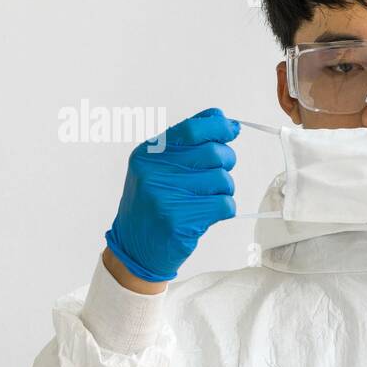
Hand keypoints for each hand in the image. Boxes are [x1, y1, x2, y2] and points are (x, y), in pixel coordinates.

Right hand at [104, 108, 238, 284]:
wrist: (134, 248)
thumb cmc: (153, 205)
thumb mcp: (158, 168)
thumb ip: (186, 143)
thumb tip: (220, 117)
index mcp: (148, 154)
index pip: (192, 129)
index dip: (218, 127)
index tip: (232, 129)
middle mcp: (154, 172)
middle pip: (213, 153)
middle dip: (225, 162)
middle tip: (216, 176)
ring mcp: (165, 196)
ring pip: (222, 179)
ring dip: (224, 190)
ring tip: (206, 199)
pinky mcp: (179, 220)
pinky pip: (224, 204)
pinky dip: (224, 209)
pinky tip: (207, 215)